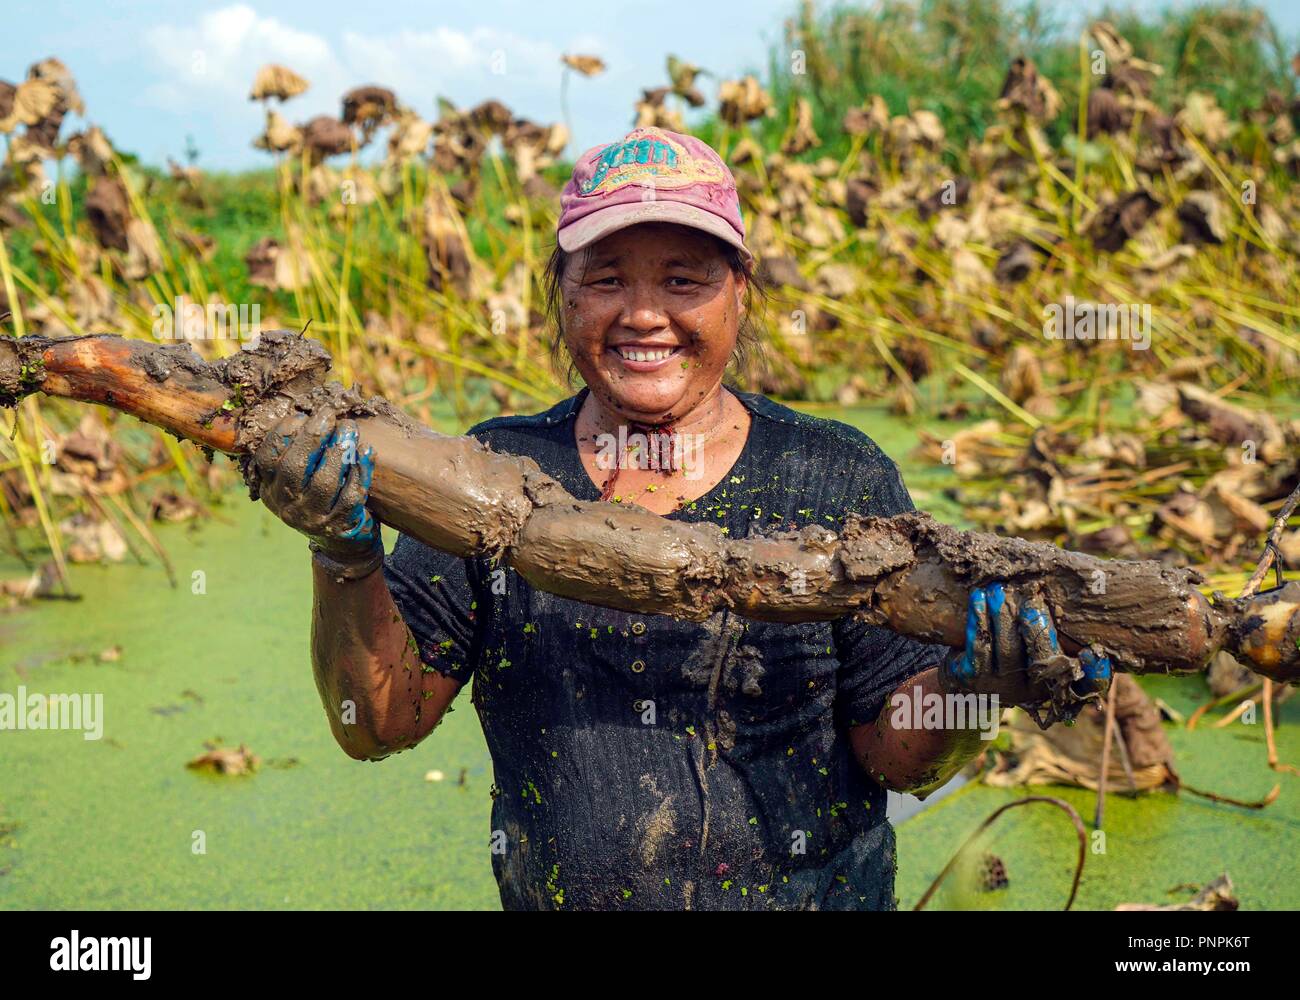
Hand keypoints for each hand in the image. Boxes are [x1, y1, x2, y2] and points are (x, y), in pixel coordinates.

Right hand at [247, 406, 380, 572]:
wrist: (340, 543)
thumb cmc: (319, 496)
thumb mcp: (299, 479)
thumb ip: (299, 450)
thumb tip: (313, 410)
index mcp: (270, 488)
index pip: (266, 459)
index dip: (281, 435)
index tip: (300, 415)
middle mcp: (287, 505)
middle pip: (294, 468)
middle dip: (311, 437)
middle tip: (328, 414)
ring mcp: (313, 518)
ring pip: (324, 482)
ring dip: (339, 451)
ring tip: (350, 429)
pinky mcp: (339, 526)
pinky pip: (351, 495)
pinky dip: (360, 471)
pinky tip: (367, 452)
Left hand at [940, 582, 1111, 727]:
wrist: (969, 675)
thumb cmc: (1016, 651)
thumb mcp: (1041, 646)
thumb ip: (1062, 631)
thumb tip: (1092, 599)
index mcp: (1059, 682)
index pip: (1085, 682)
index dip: (1094, 673)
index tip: (1093, 653)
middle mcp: (1035, 690)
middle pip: (1040, 653)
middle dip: (1034, 620)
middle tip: (1028, 592)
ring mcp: (1004, 688)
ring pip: (1008, 649)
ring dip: (1003, 614)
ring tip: (998, 588)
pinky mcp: (975, 682)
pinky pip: (979, 647)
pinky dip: (980, 619)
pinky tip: (978, 597)